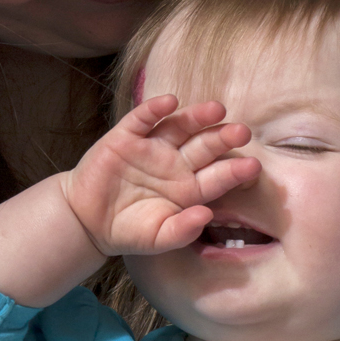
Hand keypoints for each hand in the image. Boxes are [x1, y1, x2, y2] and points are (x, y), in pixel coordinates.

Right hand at [60, 96, 258, 260]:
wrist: (87, 220)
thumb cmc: (128, 231)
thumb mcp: (157, 238)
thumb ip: (182, 231)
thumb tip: (206, 216)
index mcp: (189, 188)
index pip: (217, 176)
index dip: (234, 171)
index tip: (252, 167)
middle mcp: (176, 163)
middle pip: (205, 146)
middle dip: (223, 138)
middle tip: (241, 132)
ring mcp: (152, 147)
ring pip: (180, 126)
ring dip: (197, 117)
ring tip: (216, 109)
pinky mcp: (126, 136)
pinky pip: (143, 119)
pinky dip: (155, 109)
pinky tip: (170, 102)